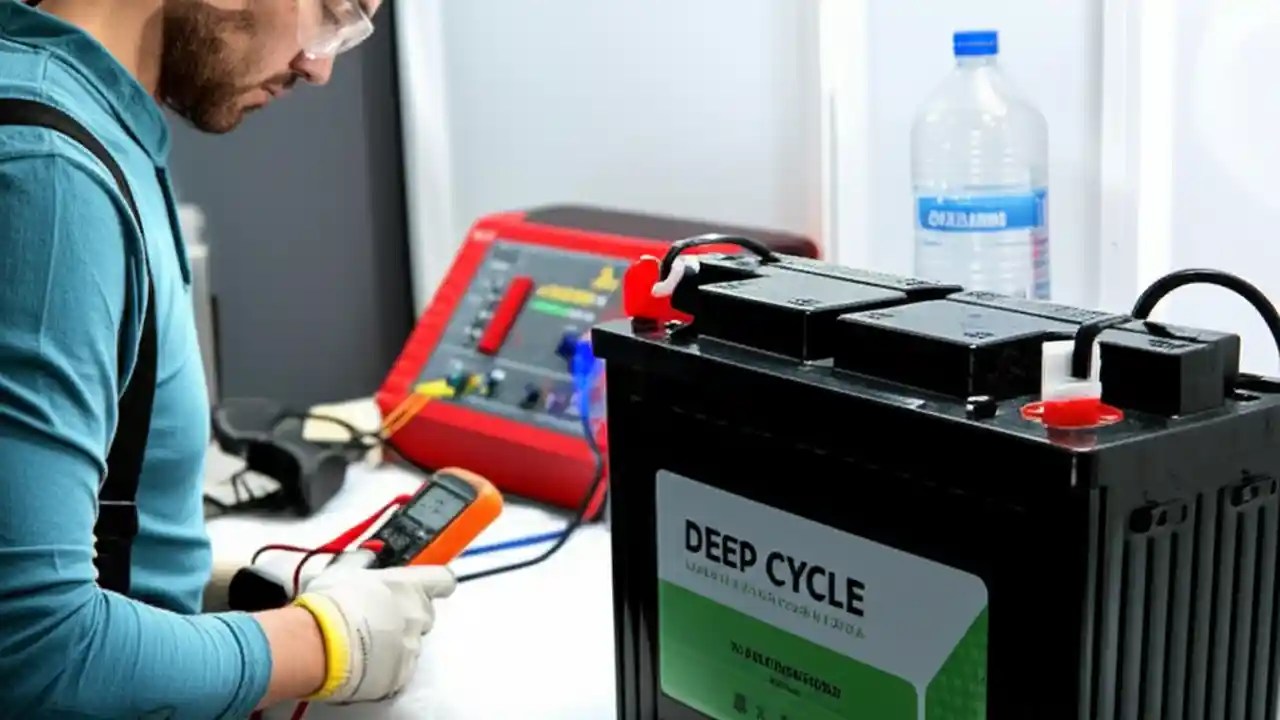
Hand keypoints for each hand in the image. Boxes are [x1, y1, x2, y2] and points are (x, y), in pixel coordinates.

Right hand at [292, 563, 456, 703]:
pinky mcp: (400, 675)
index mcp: (409, 586)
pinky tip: (362, 663)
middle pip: (425, 614)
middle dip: (407, 616)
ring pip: (411, 643)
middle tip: (377, 618)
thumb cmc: (330, 604)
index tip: (426, 586)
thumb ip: (362, 560)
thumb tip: (368, 556)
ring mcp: (411, 647)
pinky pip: (399, 670)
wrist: (319, 645)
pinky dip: (385, 667)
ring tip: (363, 644)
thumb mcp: (342, 570)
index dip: (435, 583)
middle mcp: (417, 615)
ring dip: (394, 643)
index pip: (443, 580)